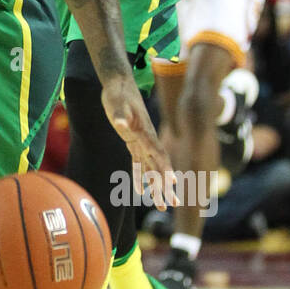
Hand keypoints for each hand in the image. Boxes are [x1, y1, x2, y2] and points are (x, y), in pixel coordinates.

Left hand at [101, 74, 176, 210]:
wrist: (119, 83)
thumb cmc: (118, 92)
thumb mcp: (116, 103)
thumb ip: (120, 114)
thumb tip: (121, 123)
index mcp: (145, 131)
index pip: (157, 154)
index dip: (165, 169)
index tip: (173, 183)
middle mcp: (146, 139)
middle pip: (158, 166)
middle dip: (165, 186)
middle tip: (172, 204)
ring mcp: (140, 140)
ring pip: (151, 168)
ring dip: (156, 187)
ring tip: (163, 204)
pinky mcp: (132, 141)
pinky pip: (138, 162)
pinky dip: (140, 177)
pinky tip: (140, 191)